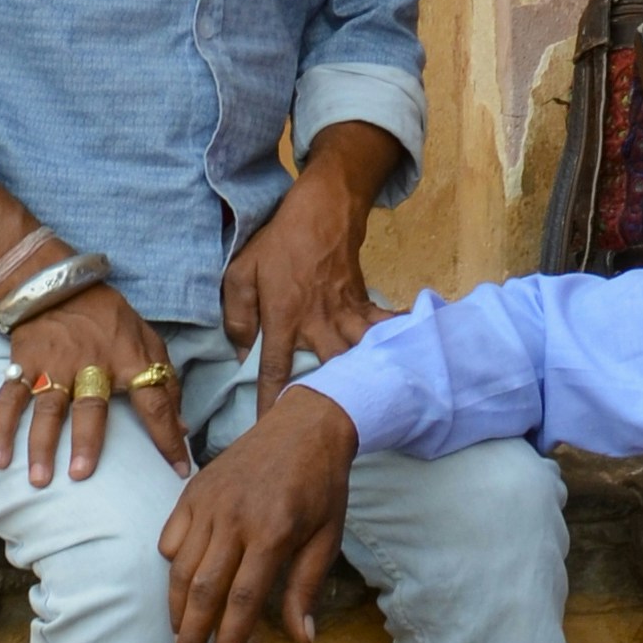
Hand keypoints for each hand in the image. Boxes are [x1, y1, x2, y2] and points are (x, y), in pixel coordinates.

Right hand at [0, 283, 190, 486]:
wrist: (59, 284)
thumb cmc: (111, 319)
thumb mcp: (148, 341)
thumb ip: (167, 383)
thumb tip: (183, 428)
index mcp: (129, 359)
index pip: (154, 401)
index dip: (168, 435)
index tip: (177, 468)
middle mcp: (92, 363)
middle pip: (90, 406)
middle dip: (86, 441)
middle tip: (81, 475)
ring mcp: (54, 365)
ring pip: (47, 408)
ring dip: (41, 444)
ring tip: (39, 479)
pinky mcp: (25, 363)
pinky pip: (10, 399)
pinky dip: (2, 428)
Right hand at [159, 387, 360, 642]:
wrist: (306, 425)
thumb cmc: (322, 486)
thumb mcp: (328, 537)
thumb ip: (306, 587)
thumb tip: (301, 638)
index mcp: (273, 532)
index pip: (242, 598)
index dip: (229, 638)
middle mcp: (235, 518)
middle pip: (203, 589)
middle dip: (190, 634)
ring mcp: (209, 502)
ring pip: (181, 566)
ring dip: (176, 607)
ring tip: (177, 637)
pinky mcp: (194, 489)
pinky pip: (171, 535)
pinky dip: (171, 564)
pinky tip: (179, 587)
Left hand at [222, 125, 403, 413]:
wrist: (322, 212)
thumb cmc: (278, 244)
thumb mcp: (241, 272)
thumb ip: (238, 315)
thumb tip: (241, 352)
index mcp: (283, 317)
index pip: (274, 369)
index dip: (270, 401)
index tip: (269, 429)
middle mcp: (317, 322)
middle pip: (328, 372)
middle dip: (329, 401)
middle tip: (325, 428)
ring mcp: (344, 315)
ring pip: (358, 356)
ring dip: (362, 381)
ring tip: (365, 410)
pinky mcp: (362, 305)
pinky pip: (380, 330)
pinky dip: (392, 345)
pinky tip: (404, 364)